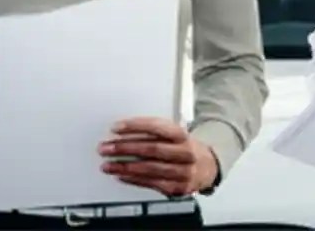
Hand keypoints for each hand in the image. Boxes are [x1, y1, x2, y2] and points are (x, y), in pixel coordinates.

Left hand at [98, 117, 217, 196]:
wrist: (208, 166)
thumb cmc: (182, 147)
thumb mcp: (172, 134)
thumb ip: (150, 132)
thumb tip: (120, 133)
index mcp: (181, 134)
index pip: (156, 127)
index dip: (134, 126)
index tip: (115, 128)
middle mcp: (185, 152)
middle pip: (152, 149)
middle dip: (125, 148)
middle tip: (106, 147)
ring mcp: (183, 172)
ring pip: (150, 168)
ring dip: (125, 167)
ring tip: (108, 164)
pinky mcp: (178, 188)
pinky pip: (152, 183)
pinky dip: (133, 179)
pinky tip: (121, 175)